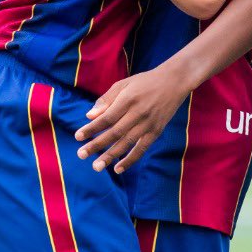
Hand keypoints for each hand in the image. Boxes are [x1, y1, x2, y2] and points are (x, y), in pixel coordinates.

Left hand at [73, 68, 191, 172]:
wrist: (174, 82)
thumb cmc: (144, 82)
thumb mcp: (123, 84)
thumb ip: (106, 100)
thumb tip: (89, 116)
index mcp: (128, 99)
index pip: (106, 118)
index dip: (92, 128)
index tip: (78, 137)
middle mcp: (138, 113)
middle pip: (114, 132)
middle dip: (96, 145)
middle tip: (81, 155)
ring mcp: (148, 124)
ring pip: (127, 143)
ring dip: (110, 156)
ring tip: (96, 166)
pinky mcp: (156, 131)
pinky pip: (142, 148)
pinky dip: (130, 159)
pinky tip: (118, 169)